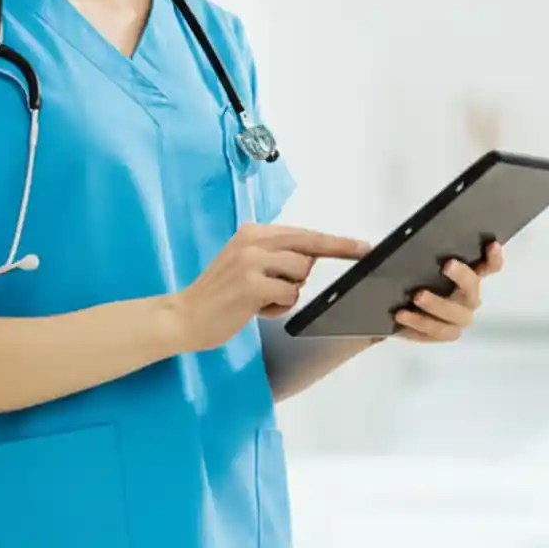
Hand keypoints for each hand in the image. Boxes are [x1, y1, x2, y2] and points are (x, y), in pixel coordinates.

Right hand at [169, 224, 370, 352]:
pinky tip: (254, 310)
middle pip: (309, 248)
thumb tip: (309, 259)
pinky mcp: (251, 284)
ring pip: (301, 273)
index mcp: (252, 232)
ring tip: (260, 300)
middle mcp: (253, 240)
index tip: (363, 246)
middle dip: (317, 265)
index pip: (305, 234)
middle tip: (327, 269)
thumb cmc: (219, 295)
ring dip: (288, 293)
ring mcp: (251, 261)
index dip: (337, 242)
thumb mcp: (245, 264)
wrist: (184, 316)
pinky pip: (288, 295)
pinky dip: (277, 308)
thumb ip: (275, 256)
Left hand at [390, 241, 505, 343]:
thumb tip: (382, 243)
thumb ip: (406, 251)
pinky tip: (400, 315)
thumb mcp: (406, 261)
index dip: (494, 257)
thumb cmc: (406, 278)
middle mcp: (468, 298)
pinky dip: (418, 324)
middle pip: (473, 289)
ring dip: (437, 304)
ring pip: (455, 315)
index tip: (491, 244)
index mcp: (467, 276)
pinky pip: (434, 332)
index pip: (489, 266)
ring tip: (416, 296)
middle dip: (462, 276)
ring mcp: (457, 319)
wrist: (389, 308)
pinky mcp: (442, 334)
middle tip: (446, 265)